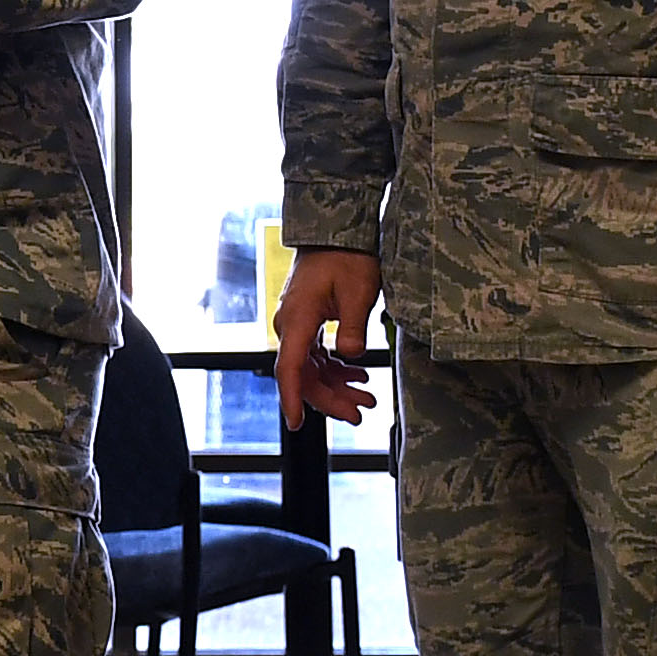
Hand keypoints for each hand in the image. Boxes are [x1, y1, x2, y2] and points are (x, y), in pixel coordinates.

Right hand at [273, 248, 381, 426]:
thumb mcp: (358, 292)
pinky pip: (317, 354)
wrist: (335, 231)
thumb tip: (351, 357)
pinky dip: (336, 368)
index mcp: (298, 320)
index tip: (296, 424)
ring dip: (337, 386)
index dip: (293, 399)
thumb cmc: (346, 256)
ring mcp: (298, 324)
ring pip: (312, 368)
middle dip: (331, 399)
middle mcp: (291, 325)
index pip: (290, 370)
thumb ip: (354, 328)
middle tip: (360, 412)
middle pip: (305, 375)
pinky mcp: (308, 321)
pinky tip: (356, 374)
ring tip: (366, 398)